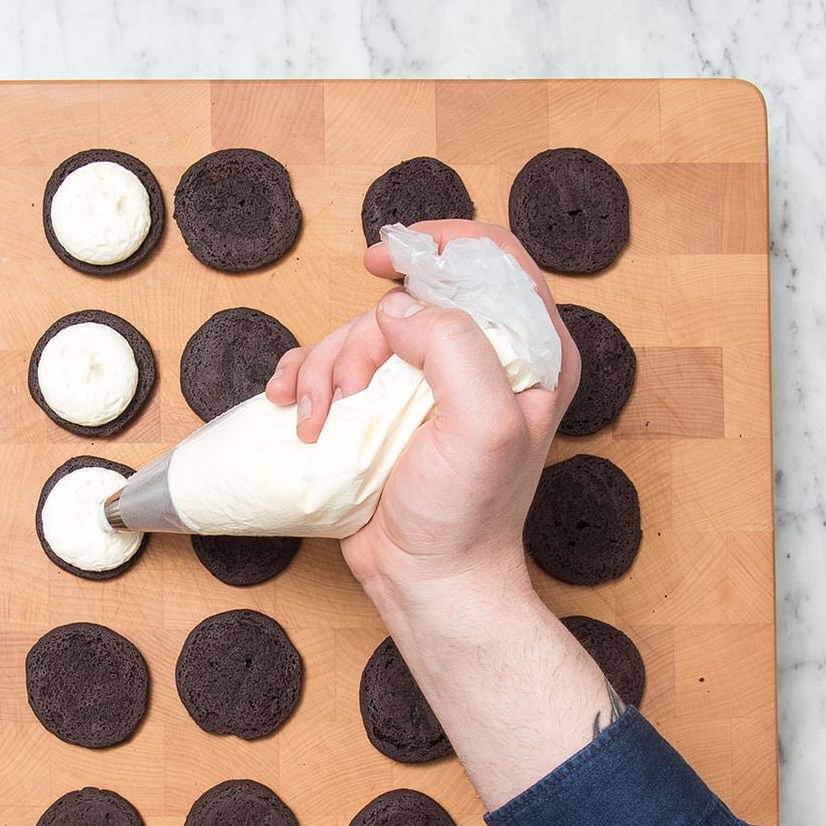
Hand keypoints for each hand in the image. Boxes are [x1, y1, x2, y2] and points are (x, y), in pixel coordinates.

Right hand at [263, 221, 580, 602]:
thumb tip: (399, 308)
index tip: (390, 260)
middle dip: (365, 337)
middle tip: (353, 389)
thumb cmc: (468, 515)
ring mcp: (428, 384)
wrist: (428, 581)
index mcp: (531, 352)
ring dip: (328, 368)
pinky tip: (294, 408)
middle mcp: (482, 360)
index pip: (494, 260)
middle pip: (410, 297)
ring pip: (363, 332)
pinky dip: (305, 381)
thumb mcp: (485, 426)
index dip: (441, 244)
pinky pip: (333, 367)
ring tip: (319, 420)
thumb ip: (454, 347)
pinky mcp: (383, 409)